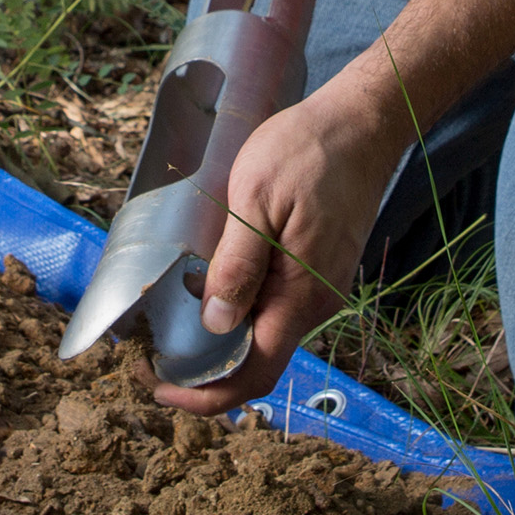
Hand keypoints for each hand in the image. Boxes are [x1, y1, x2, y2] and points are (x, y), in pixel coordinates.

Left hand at [154, 67, 406, 416]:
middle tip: (151, 343)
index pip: (256, 373)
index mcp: (302, 295)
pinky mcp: (319, 264)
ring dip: (221, 325)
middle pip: (256, 355)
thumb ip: (238, 265)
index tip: (159, 386)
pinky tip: (213, 270)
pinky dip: (240, 299)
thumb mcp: (256, 200)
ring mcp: (321, 284)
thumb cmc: (307, 150)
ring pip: (264, 326)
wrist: (363, 121)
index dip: (206, 394)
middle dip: (204, 360)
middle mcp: (317, 301)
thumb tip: (216, 325)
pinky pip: (275, 300)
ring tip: (174, 297)